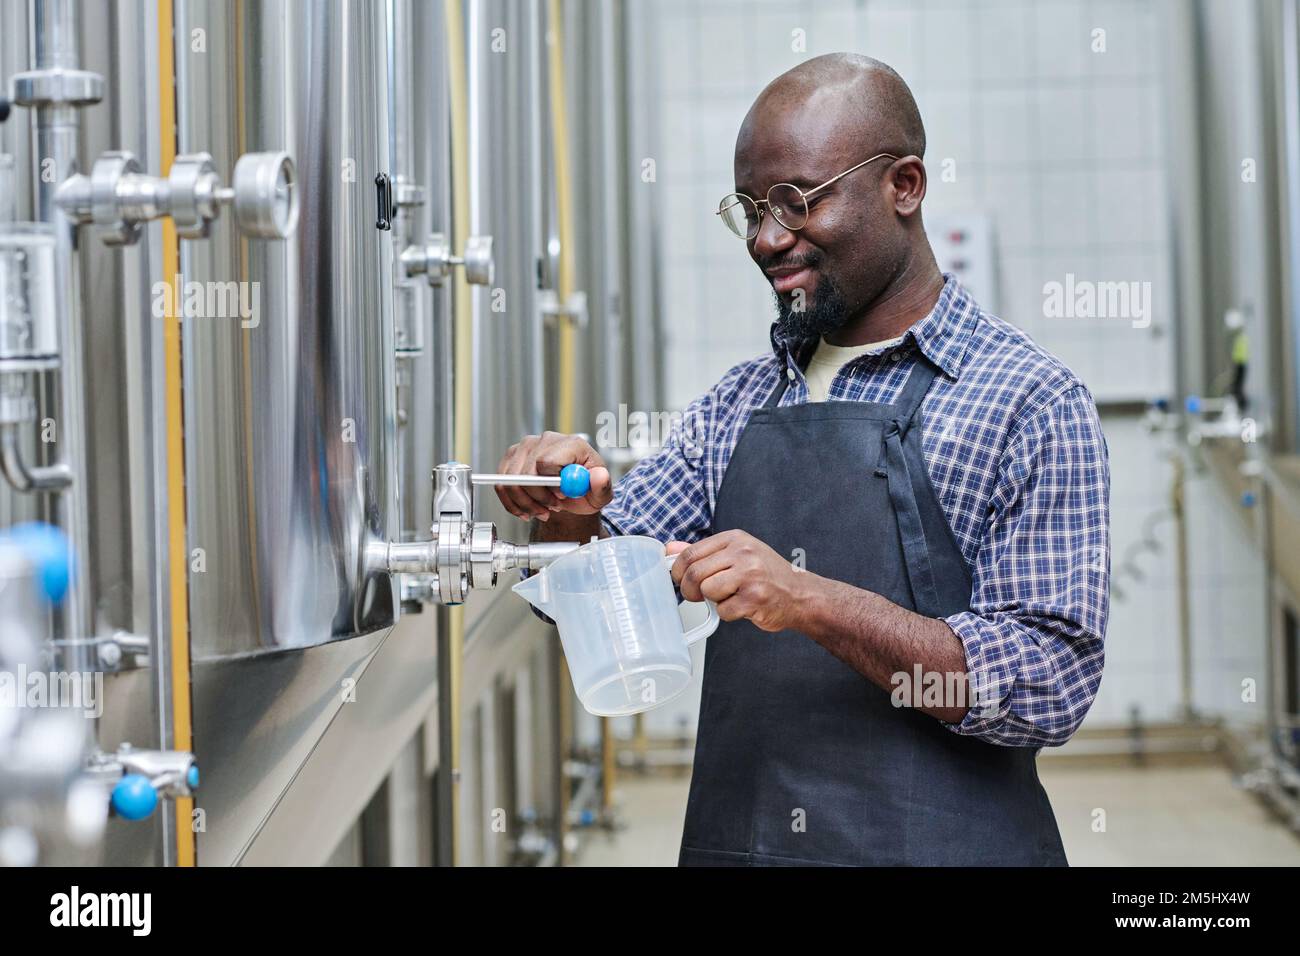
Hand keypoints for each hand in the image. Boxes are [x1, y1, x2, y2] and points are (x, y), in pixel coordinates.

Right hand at [495, 432, 612, 520]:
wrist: (572, 491)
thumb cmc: (586, 488)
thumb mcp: (601, 494)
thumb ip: (602, 486)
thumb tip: (599, 476)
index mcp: (572, 444)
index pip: (547, 461)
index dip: (550, 484)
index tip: (560, 497)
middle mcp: (547, 440)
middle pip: (527, 472)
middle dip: (538, 498)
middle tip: (551, 508)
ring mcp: (526, 446)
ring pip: (511, 481)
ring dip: (526, 503)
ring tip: (542, 509)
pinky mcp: (512, 456)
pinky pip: (502, 484)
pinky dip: (513, 503)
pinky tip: (527, 509)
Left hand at [666, 530, 807, 632]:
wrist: (800, 595)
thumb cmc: (767, 575)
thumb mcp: (736, 554)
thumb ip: (703, 552)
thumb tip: (670, 549)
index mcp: (735, 539)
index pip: (691, 553)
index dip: (678, 571)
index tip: (679, 580)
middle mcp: (743, 553)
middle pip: (695, 573)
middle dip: (689, 590)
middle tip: (696, 595)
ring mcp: (750, 575)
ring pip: (707, 591)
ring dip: (713, 601)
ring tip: (728, 597)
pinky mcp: (754, 599)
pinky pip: (723, 610)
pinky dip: (728, 614)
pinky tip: (741, 606)